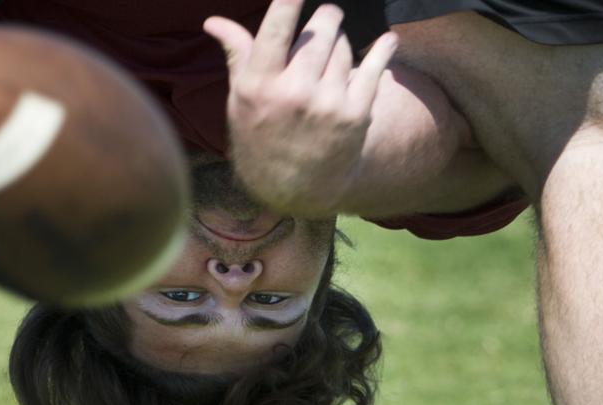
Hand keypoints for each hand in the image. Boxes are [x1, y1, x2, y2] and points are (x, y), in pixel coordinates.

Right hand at [203, 0, 397, 215]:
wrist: (294, 189)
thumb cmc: (261, 136)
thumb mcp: (241, 99)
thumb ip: (237, 54)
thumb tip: (213, 21)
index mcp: (260, 85)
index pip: (276, 30)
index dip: (289, 2)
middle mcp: (294, 93)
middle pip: (320, 32)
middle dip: (327, 18)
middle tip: (327, 17)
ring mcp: (327, 105)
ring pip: (343, 48)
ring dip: (341, 42)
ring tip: (333, 53)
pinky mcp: (355, 116)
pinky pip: (373, 70)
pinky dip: (383, 50)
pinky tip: (389, 40)